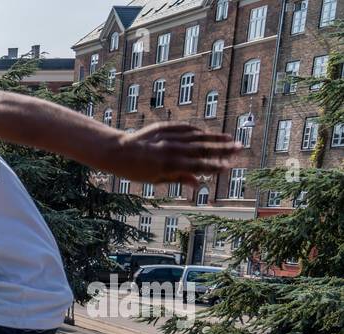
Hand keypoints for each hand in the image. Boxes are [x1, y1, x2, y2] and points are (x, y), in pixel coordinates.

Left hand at [107, 122, 240, 186]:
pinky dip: (199, 131)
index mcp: (171, 165)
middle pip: (203, 149)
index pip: (199, 166)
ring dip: (215, 138)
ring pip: (198, 136)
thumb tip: (198, 182)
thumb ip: (178, 178)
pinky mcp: (165, 126)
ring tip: (230, 139)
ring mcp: (170, 136)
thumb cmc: (135, 170)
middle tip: (239, 148)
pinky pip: (186, 129)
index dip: (215, 166)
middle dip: (223, 149)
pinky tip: (208, 133)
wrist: (117, 151)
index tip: (228, 166)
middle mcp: (172, 149)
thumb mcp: (155, 179)